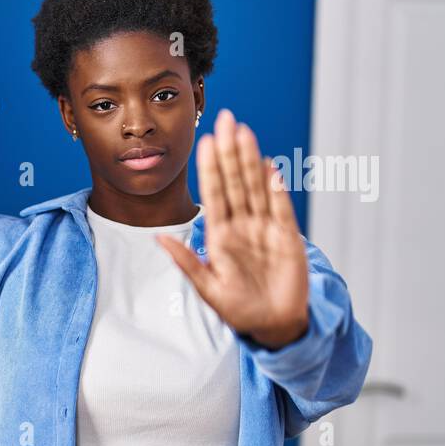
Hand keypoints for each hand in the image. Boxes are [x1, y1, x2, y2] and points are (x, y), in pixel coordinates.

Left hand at [156, 108, 309, 349]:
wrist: (273, 326)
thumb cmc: (238, 309)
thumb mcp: (207, 288)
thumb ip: (185, 262)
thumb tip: (157, 238)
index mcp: (219, 236)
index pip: (214, 194)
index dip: (211, 168)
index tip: (206, 142)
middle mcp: (242, 226)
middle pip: (236, 182)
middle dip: (231, 152)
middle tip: (227, 119)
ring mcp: (265, 229)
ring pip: (256, 187)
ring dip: (251, 161)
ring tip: (245, 133)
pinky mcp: (287, 237)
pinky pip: (281, 208)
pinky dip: (276, 189)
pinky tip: (270, 167)